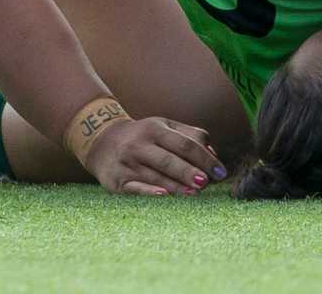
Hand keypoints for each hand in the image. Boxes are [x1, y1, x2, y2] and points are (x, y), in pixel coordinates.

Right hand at [83, 114, 224, 196]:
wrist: (101, 141)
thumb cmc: (143, 136)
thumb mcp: (164, 127)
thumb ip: (190, 136)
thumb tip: (212, 154)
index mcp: (155, 129)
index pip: (184, 144)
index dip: (204, 158)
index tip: (220, 172)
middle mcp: (139, 145)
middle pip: (169, 160)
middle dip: (189, 172)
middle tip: (206, 183)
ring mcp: (127, 163)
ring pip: (155, 176)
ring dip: (176, 186)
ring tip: (194, 193)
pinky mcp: (117, 181)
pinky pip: (135, 188)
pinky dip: (149, 192)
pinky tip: (164, 195)